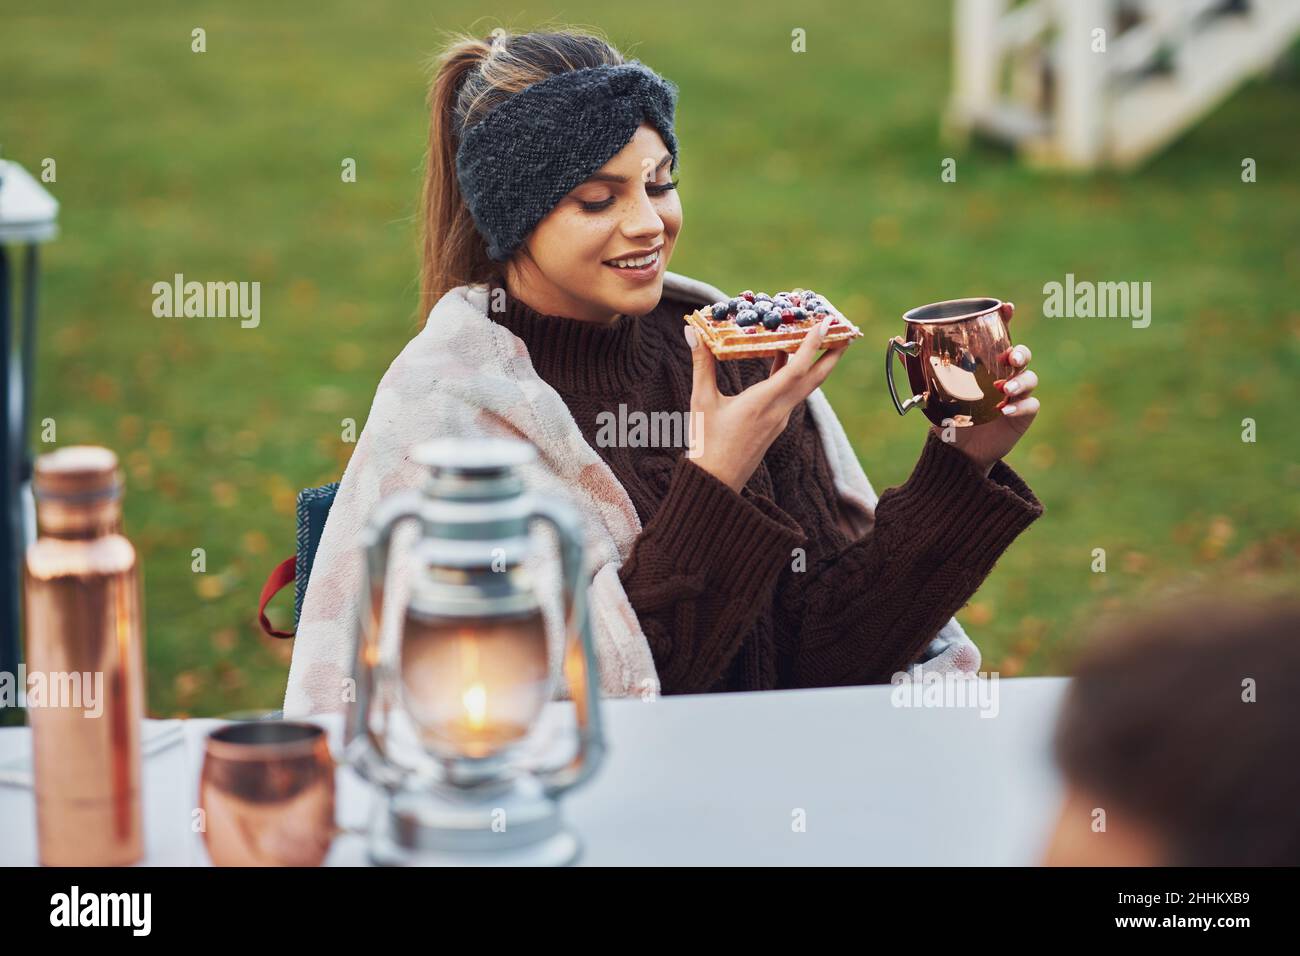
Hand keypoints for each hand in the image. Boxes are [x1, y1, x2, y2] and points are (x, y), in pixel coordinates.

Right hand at [685, 316, 846, 492]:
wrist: (716, 482)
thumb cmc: (706, 443)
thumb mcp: (701, 401)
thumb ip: (701, 364)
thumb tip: (693, 332)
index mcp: (762, 403)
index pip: (795, 369)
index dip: (811, 345)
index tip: (824, 323)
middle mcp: (778, 411)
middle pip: (814, 379)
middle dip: (832, 354)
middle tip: (845, 330)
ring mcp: (779, 419)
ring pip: (805, 386)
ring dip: (816, 362)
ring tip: (821, 337)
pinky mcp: (775, 424)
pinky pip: (792, 393)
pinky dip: (795, 373)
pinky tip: (784, 357)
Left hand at [928, 302, 1038, 476]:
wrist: (956, 449)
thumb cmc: (947, 415)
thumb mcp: (931, 390)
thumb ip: (918, 366)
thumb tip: (897, 338)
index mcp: (987, 363)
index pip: (1001, 336)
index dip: (1006, 319)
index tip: (1007, 307)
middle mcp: (1004, 374)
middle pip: (1022, 355)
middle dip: (1020, 352)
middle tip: (1011, 357)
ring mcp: (1016, 394)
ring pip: (1029, 378)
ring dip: (1020, 381)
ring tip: (1004, 389)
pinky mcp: (1022, 415)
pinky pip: (1029, 406)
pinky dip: (1019, 406)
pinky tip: (1005, 411)